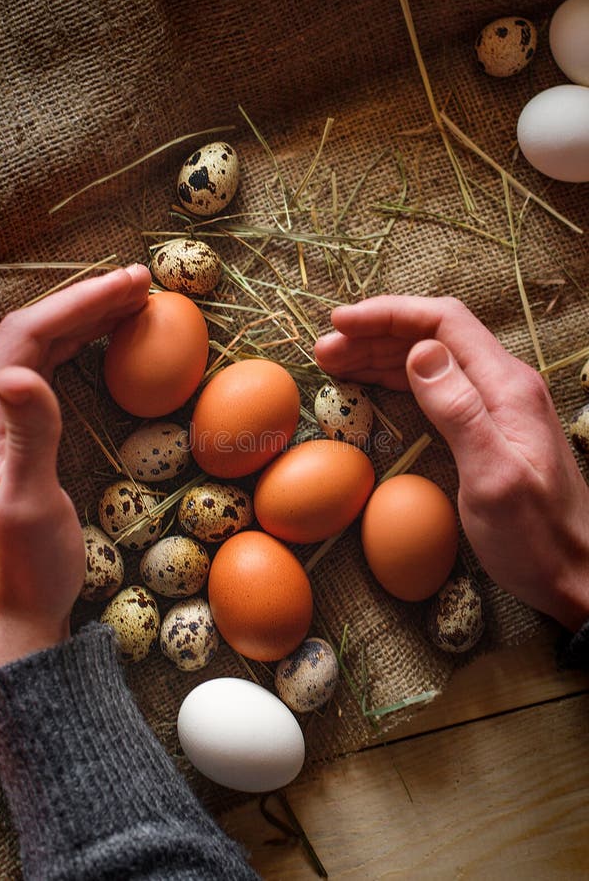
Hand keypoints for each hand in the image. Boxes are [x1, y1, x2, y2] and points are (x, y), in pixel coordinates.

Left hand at [0, 265, 151, 669]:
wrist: (11, 612)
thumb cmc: (22, 568)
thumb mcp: (25, 505)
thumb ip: (26, 436)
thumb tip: (17, 371)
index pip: (27, 336)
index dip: (78, 302)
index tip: (131, 285)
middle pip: (34, 333)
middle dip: (87, 301)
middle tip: (142, 284)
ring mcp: (2, 422)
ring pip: (41, 349)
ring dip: (86, 320)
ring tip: (132, 303)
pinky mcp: (20, 437)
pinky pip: (50, 373)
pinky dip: (82, 349)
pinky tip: (107, 344)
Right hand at [315, 295, 588, 631]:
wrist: (574, 573)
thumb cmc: (534, 537)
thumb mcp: (492, 478)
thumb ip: (458, 411)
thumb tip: (421, 351)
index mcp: (506, 386)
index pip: (443, 322)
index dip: (387, 315)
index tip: (340, 323)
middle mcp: (504, 384)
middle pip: (433, 336)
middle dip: (375, 334)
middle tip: (324, 349)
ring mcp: (497, 404)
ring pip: (432, 359)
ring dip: (381, 355)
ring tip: (335, 362)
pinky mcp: (489, 426)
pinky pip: (437, 387)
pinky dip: (398, 379)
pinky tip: (372, 385)